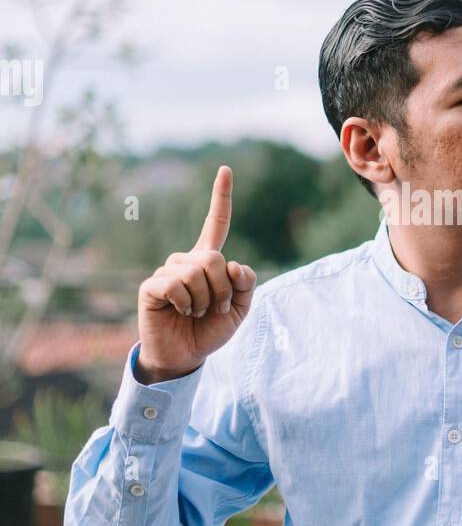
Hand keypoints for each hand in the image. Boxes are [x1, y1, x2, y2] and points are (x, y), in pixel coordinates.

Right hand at [136, 165, 256, 380]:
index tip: (225, 169)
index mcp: (208, 261)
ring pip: (196, 273)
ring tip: (196, 313)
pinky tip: (180, 312)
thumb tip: (234, 264)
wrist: (185, 356)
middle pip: (214, 258)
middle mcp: (186, 260)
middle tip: (217, 308)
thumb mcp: (240, 309)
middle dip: (223, 288)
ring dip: (205, 300)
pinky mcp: (152, 286)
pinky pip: (176, 284)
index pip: (217, 224)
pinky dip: (186, 303)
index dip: (221, 197)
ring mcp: (167, 271)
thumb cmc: (210, 330)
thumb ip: (245, 284)